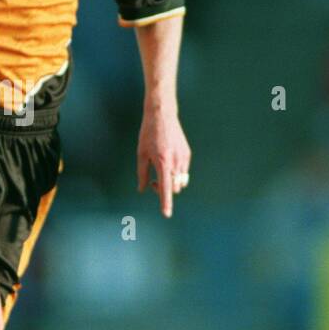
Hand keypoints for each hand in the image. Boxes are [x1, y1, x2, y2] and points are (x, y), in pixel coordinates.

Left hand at [137, 102, 190, 218]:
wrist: (163, 115)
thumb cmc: (148, 134)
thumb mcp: (141, 154)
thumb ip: (141, 173)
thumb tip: (142, 189)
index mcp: (162, 163)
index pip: (165, 188)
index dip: (166, 203)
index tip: (166, 214)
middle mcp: (176, 162)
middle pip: (174, 188)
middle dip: (164, 190)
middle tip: (151, 182)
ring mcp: (184, 158)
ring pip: (180, 182)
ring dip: (171, 183)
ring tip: (159, 172)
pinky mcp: (187, 154)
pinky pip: (183, 172)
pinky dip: (175, 173)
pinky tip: (166, 161)